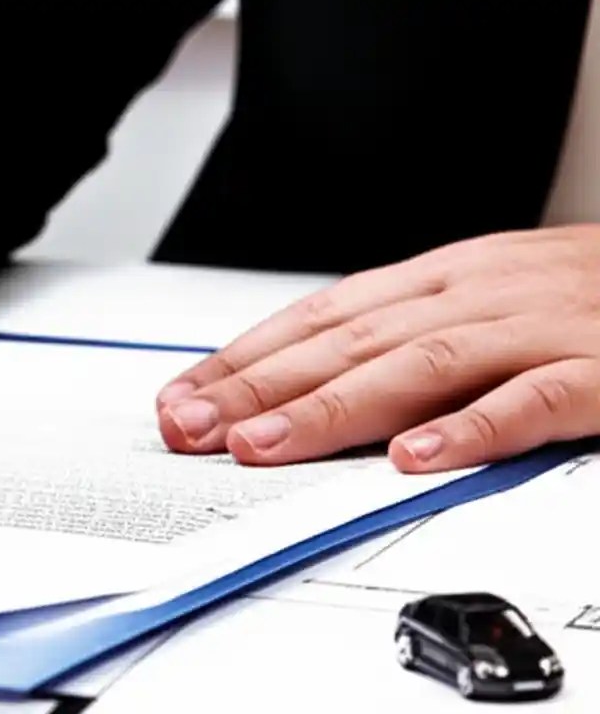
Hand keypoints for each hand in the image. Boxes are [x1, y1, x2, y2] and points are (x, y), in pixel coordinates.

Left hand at [156, 225, 599, 472]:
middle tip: (188, 430)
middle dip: (258, 389)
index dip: (243, 361)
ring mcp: (537, 328)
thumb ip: (401, 339)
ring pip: (420, 367)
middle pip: (347, 343)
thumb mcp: (477, 302)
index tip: (180, 401)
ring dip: (333, 409)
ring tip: (264, 446)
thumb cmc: (580, 297)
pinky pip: (535, 400)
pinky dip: (474, 428)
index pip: (318, 320)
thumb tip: (301, 383)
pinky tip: (419, 458)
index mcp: (439, 281)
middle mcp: (474, 295)